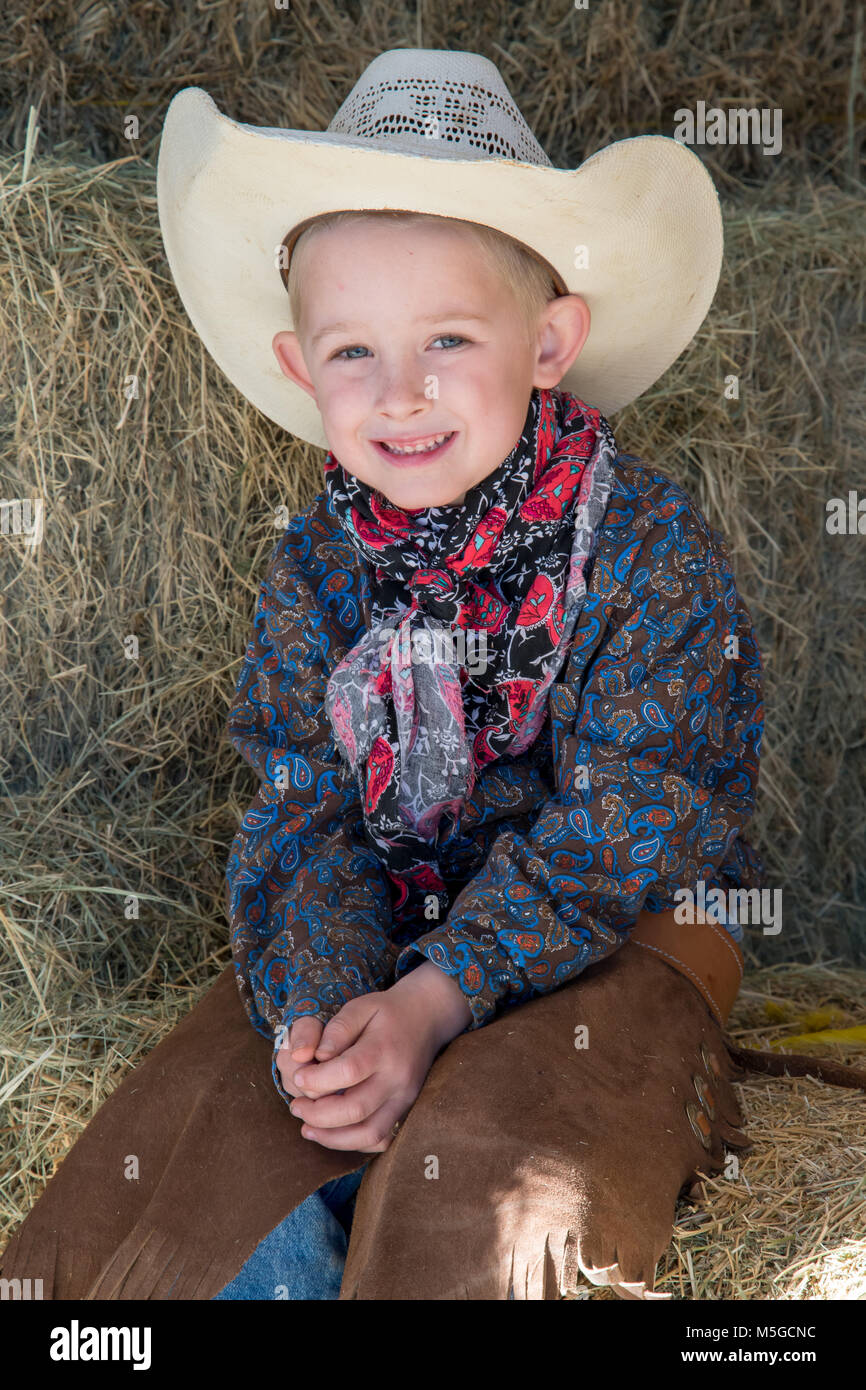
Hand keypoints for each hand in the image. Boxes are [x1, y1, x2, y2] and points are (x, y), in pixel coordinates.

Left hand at [277, 966, 470, 1152]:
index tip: (299, 1077)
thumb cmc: (387, 1011)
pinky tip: (332, 1133)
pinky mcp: (405, 1109)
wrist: (428, 1017)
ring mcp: (404, 1098)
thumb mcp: (361, 1006)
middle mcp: (397, 1078)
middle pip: (355, 1109)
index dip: (317, 1080)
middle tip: (295, 1106)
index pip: (348, 1071)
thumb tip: (314, 1056)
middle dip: (318, 1114)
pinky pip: (380, 1139)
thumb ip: (337, 1029)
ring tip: (307, 1128)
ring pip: (369, 1133)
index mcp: (384, 1049)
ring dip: (333, 1138)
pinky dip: (354, 1143)